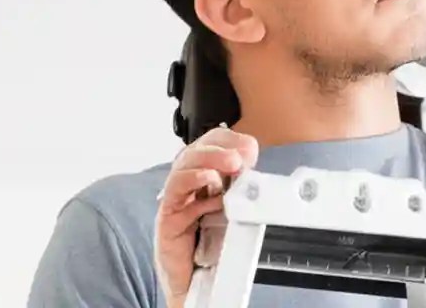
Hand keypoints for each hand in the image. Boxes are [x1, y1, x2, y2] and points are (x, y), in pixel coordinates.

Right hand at [154, 126, 258, 307]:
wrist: (199, 283)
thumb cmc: (215, 246)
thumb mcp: (236, 211)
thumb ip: (242, 191)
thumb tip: (257, 172)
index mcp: (206, 178)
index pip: (212, 145)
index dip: (229, 141)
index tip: (249, 148)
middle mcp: (189, 185)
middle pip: (196, 151)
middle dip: (219, 147)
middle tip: (240, 156)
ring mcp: (177, 200)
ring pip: (183, 167)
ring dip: (208, 160)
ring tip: (230, 164)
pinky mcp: (168, 219)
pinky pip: (176, 194)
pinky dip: (193, 184)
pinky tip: (210, 186)